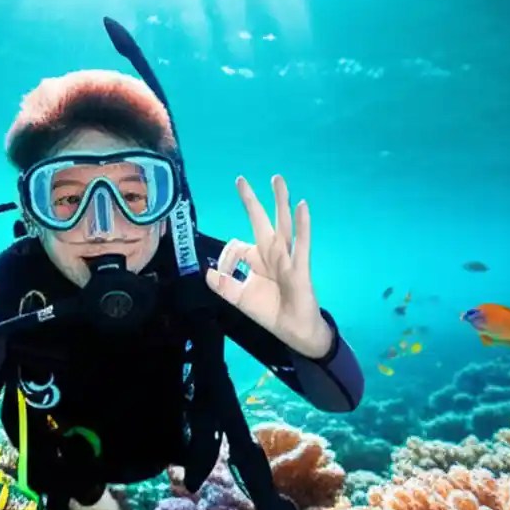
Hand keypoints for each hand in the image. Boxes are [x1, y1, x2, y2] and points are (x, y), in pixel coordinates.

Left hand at [205, 175, 333, 357]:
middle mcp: (272, 253)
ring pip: (283, 224)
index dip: (225, 258)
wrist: (294, 330)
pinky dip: (303, 225)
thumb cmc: (270, 311)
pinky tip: (302, 206)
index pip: (237, 245)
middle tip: (241, 179)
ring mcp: (287, 258)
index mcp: (257, 258)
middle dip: (251, 201)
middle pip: (261, 221)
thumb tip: (207, 272)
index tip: (222, 273)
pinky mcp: (299, 268)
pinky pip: (301, 243)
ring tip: (277, 179)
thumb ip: (223, 285)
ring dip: (280, 201)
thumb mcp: (239, 298)